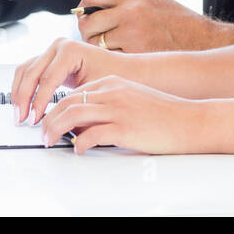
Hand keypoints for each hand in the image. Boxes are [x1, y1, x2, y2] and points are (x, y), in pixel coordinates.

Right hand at [11, 37, 123, 123]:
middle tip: (22, 119)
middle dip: (23, 99)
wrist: (124, 69)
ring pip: (24, 70)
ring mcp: (51, 50)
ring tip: (18, 115)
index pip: (47, 79)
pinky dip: (22, 88)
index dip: (38, 102)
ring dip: (18, 93)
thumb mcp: (95, 92)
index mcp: (70, 50)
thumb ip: (74, 105)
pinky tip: (22, 105)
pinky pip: (28, 71)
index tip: (35, 120)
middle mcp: (58, 46)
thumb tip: (57, 124)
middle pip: (31, 72)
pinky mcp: (48, 58)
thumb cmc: (114, 78)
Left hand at [39, 76, 202, 154]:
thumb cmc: (165, 114)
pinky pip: (92, 135)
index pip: (74, 92)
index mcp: (113, 83)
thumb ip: (108, 105)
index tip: (48, 120)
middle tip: (41, 133)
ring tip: (49, 141)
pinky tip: (78, 150)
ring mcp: (118, 109)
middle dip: (49, 118)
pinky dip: (79, 143)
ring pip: (74, 115)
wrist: (191, 120)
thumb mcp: (132, 99)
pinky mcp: (125, 128)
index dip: (56, 107)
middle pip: (68, 101)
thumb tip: (83, 123)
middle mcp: (112, 92)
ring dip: (56, 129)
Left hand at [75, 0, 230, 51]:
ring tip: (109, 49)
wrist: (205, 40)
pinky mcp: (137, 54)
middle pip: (88, 22)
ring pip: (97, 43)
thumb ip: (123, 2)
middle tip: (93, 37)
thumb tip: (91, 9)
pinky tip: (121, 58)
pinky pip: (111, 57)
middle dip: (87, 31)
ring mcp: (133, 34)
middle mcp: (131, 11)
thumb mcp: (150, 0)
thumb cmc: (175, 21)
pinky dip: (111, 59)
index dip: (84, 7)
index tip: (85, 15)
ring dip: (98, 47)